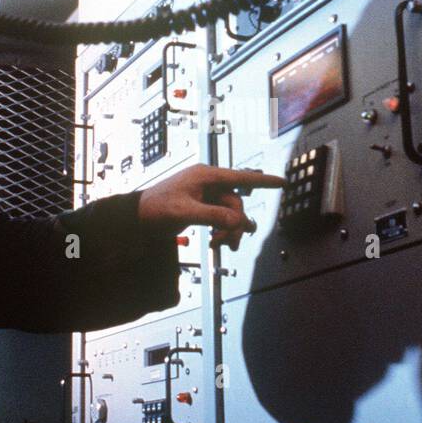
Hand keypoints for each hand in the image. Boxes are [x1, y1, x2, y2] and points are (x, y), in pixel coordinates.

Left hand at [137, 164, 284, 249]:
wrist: (138, 218)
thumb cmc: (155, 208)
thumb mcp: (184, 211)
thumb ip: (213, 216)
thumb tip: (239, 221)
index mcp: (205, 176)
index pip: (240, 177)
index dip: (263, 181)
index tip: (283, 182)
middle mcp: (208, 183)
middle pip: (236, 203)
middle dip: (236, 224)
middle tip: (230, 244)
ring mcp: (205, 195)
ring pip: (230, 213)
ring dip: (229, 230)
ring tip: (223, 246)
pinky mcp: (202, 207)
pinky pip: (221, 218)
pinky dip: (222, 230)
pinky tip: (217, 242)